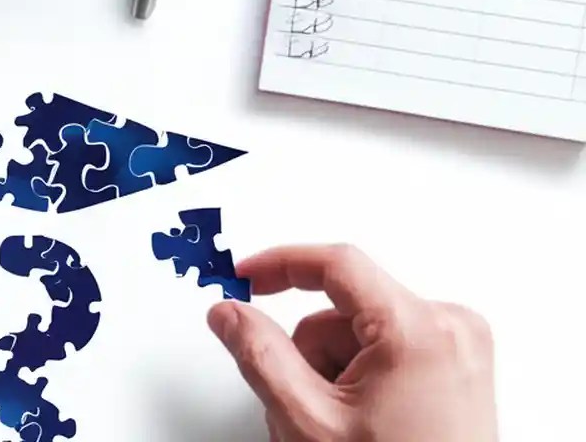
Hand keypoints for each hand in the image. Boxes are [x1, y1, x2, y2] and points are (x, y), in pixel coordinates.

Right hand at [207, 245, 496, 441]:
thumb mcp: (310, 421)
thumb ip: (261, 355)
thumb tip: (230, 313)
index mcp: (419, 330)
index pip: (337, 264)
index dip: (281, 264)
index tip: (245, 276)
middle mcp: (449, 328)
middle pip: (342, 311)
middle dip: (309, 355)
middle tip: (306, 406)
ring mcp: (459, 348)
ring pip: (359, 333)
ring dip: (331, 373)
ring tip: (338, 425)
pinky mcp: (458, 367)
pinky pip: (387, 350)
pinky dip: (359, 379)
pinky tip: (362, 422)